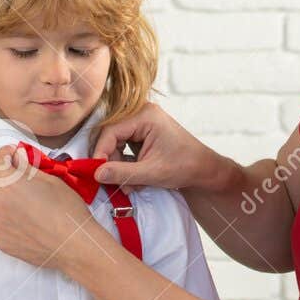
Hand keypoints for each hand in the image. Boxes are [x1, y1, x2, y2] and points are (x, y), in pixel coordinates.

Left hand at [0, 145, 104, 269]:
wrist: (74, 245)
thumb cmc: (68, 214)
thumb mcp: (51, 180)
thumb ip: (27, 167)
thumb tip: (17, 159)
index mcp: (10, 185)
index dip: (4, 153)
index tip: (12, 156)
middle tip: (4, 171)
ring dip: (3, 196)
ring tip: (28, 204)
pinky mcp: (1, 241)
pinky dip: (10, 218)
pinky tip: (30, 222)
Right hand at [91, 102, 229, 190]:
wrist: (204, 169)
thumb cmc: (184, 166)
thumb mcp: (151, 172)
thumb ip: (122, 173)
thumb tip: (96, 174)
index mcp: (145, 115)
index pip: (111, 131)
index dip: (101, 153)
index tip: (96, 173)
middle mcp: (142, 114)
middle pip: (112, 137)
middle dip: (112, 162)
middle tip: (114, 184)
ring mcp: (142, 123)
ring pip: (117, 144)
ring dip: (120, 166)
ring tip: (130, 185)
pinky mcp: (143, 133)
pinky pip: (125, 147)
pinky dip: (127, 165)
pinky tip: (135, 179)